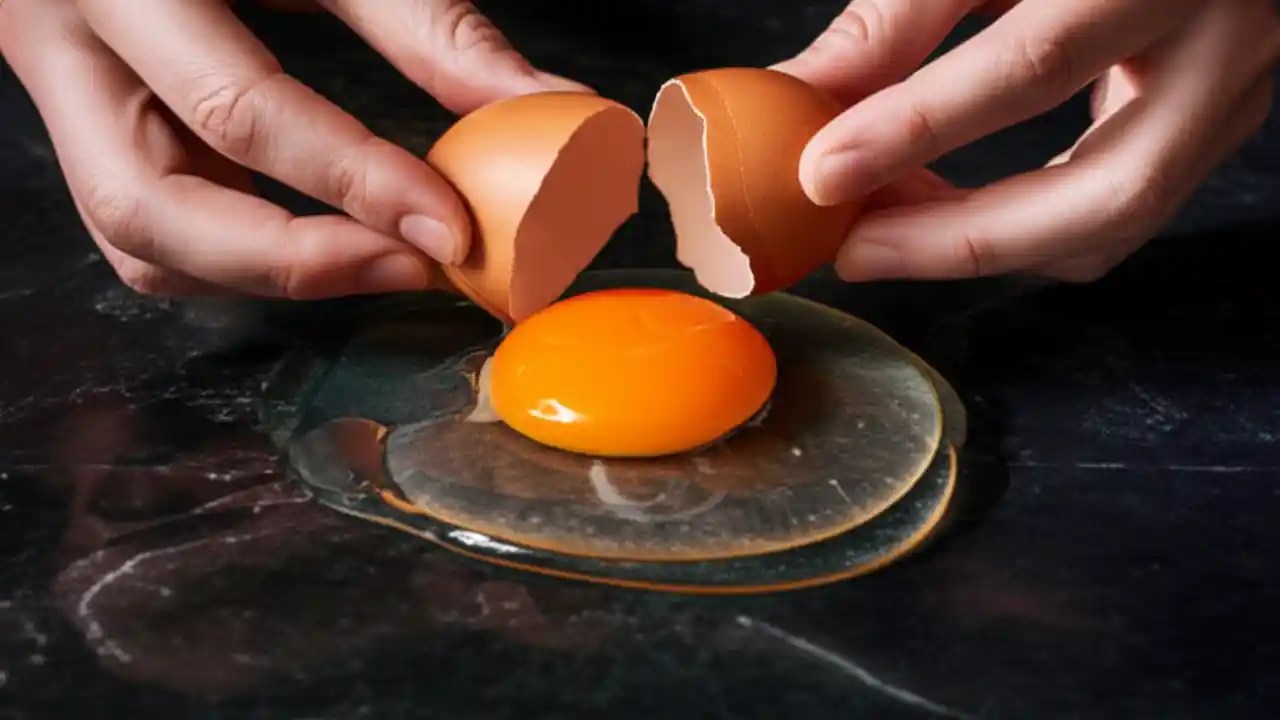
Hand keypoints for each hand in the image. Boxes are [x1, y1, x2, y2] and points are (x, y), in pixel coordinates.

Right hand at [0, 0, 587, 297]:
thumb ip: (426, 24)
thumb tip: (542, 102)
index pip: (235, 111)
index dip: (352, 181)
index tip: (451, 226)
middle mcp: (62, 45)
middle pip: (147, 210)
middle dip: (293, 262)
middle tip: (413, 265)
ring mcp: (63, 92)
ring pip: (138, 240)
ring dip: (262, 275)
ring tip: (379, 260)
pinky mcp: (93, 123)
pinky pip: (153, 223)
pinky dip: (240, 252)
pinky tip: (325, 238)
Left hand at [776, 0, 1279, 281]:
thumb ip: (903, 13)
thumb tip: (808, 96)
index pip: (1037, 63)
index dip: (921, 127)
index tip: (824, 171)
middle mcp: (1224, 41)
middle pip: (1107, 190)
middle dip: (964, 241)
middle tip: (856, 251)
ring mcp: (1235, 93)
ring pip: (1115, 222)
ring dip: (987, 245)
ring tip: (883, 227)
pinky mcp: (1218, 124)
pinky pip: (1116, 208)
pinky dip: (1022, 228)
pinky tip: (942, 208)